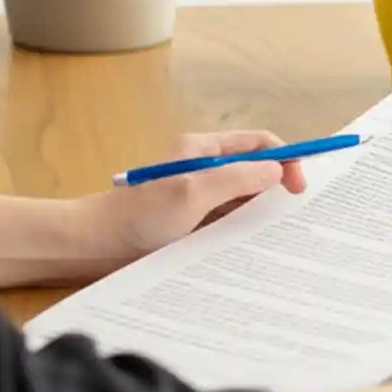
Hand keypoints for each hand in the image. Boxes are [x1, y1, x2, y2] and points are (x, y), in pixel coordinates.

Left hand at [81, 130, 306, 268]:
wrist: (94, 247)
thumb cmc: (138, 216)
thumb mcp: (191, 192)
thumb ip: (237, 178)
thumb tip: (277, 171)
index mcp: (204, 150)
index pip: (259, 144)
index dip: (285, 159)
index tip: (297, 186)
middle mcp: (206, 169)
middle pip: (257, 170)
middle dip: (278, 186)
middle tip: (292, 213)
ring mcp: (201, 197)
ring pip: (246, 198)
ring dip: (262, 211)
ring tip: (276, 232)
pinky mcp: (196, 222)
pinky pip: (232, 220)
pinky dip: (247, 229)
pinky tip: (253, 245)